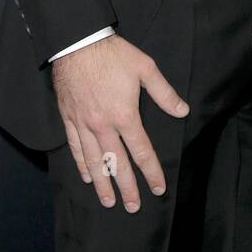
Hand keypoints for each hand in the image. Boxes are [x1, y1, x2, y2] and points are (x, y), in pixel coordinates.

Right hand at [51, 34, 188, 210]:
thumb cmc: (114, 55)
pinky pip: (75, 148)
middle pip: (116, 163)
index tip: (158, 189)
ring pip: (93, 161)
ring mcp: (84, 124)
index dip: (151, 171)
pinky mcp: (69, 119)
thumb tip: (183, 111)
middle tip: (133, 207)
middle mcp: (103, 126)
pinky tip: (87, 176)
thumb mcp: (146, 68)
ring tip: (109, 202)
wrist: (78, 43)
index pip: (141, 151)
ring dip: (102, 184)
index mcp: (125, 116)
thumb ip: (164, 93)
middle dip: (127, 187)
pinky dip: (81, 165)